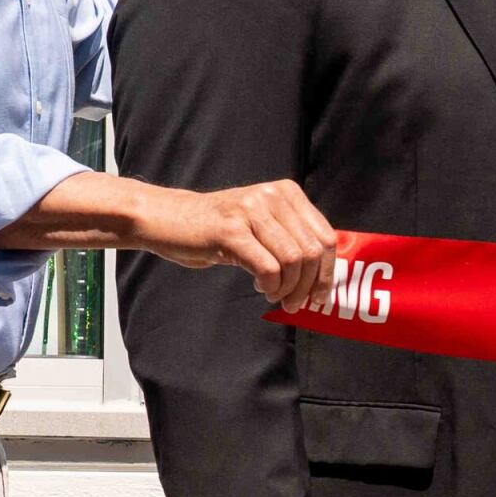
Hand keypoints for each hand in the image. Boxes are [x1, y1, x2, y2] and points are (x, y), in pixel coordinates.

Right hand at [143, 179, 342, 310]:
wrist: (168, 218)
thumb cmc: (218, 229)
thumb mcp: (262, 224)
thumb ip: (291, 238)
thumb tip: (323, 275)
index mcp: (287, 193)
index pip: (326, 237)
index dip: (328, 272)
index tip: (319, 296)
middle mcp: (272, 196)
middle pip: (312, 251)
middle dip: (308, 286)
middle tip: (294, 303)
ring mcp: (251, 211)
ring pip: (292, 261)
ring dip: (287, 289)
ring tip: (275, 295)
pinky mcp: (230, 231)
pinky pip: (267, 268)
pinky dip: (269, 286)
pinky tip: (260, 286)